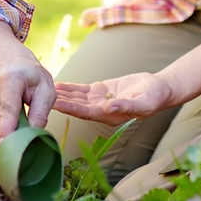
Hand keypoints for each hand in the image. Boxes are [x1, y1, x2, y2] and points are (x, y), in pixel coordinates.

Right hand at [0, 59, 55, 142]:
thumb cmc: (31, 78)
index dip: (6, 126)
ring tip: (16, 125)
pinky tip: (5, 119)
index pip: (7, 107)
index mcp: (11, 79)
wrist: (12, 64)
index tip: (6, 143)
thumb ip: (41, 111)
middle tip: (20, 142)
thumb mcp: (46, 89)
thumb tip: (34, 133)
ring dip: (1, 132)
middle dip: (4, 136)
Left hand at [52, 72, 173, 125]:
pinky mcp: (101, 90)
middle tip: (40, 98)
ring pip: (76, 98)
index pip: (84, 112)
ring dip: (62, 95)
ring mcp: (100, 100)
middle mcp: (101, 110)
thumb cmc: (154, 97)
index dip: (69, 108)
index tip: (54, 104)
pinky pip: (82, 90)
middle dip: (59, 102)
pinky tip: (58, 84)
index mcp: (109, 116)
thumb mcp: (143, 102)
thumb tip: (107, 108)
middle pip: (76, 106)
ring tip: (44, 90)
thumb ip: (126, 106)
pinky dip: (70, 88)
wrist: (160, 88)